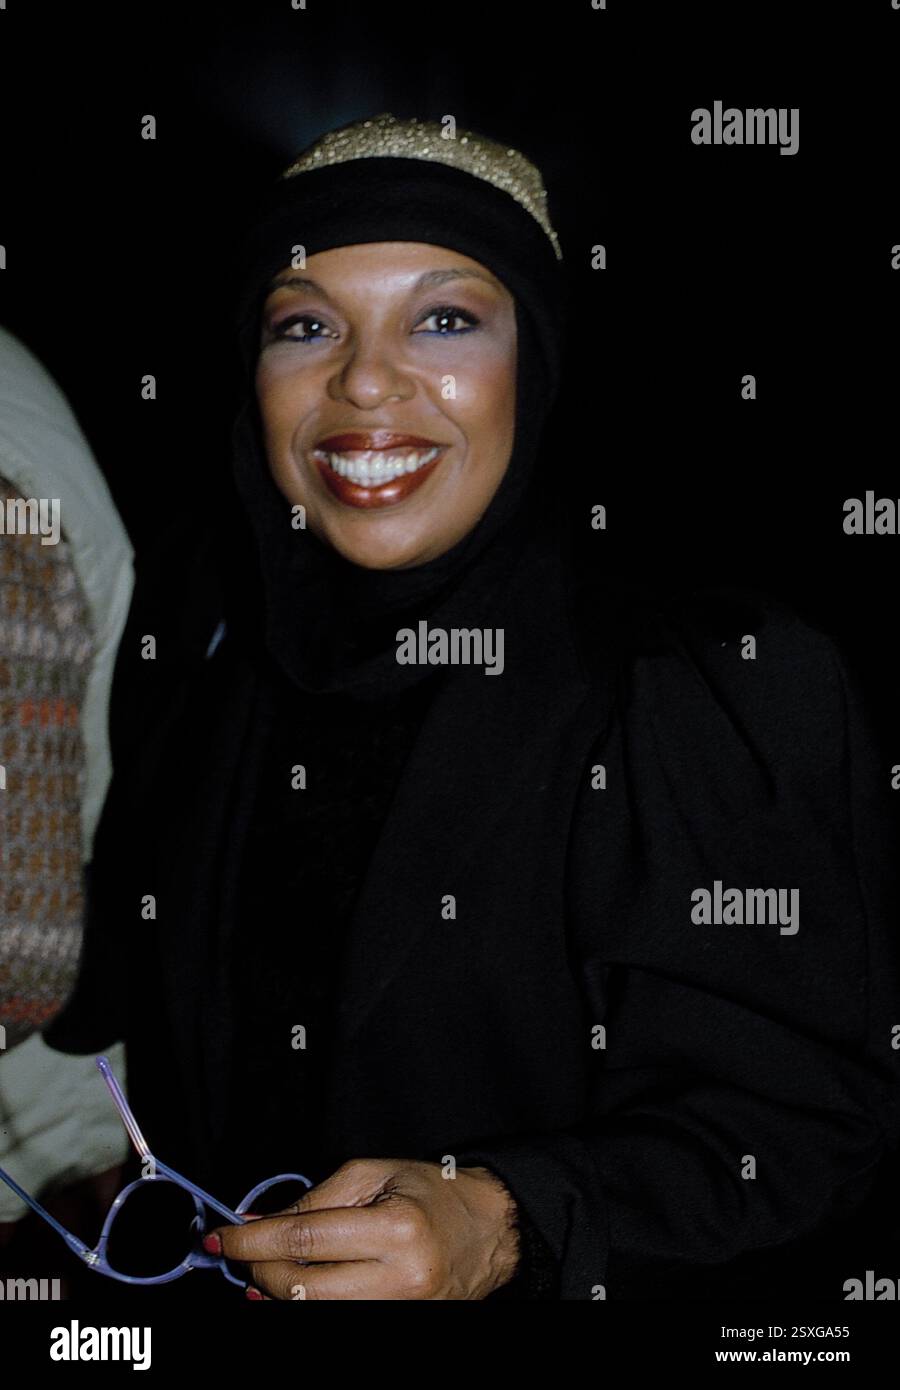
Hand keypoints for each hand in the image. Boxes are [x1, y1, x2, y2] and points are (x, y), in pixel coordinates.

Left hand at [208, 1158, 521, 1299]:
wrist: (489, 1231)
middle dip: (257, 1270)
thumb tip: (257, 1223)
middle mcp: (398, 1280)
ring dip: (275, 1293)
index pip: (304, 1242)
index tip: (221, 1237)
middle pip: (300, 1289)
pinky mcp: (398, 1326)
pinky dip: (305, 1306)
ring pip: (312, 1313)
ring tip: (260, 1273)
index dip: (253, 1240)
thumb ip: (313, 1200)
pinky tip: (290, 1291)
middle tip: (238, 1251)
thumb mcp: (373, 1174)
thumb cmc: (432, 1193)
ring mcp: (400, 1312)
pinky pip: (336, 1320)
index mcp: (394, 1229)